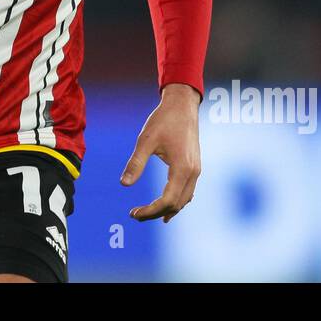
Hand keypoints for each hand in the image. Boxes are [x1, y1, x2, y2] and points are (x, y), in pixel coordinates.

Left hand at [122, 83, 201, 222]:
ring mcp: (196, 170)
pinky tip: (166, 205)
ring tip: (147, 214)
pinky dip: (177, 201)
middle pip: (176, 204)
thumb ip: (136, 163)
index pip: (167, 201)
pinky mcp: (195, 166)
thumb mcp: (146, 140)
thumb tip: (124, 184)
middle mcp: (193, 172)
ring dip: (166, 209)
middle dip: (156, 213)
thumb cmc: (164, 120)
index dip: (150, 211)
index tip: (133, 213)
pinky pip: (188, 191)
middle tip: (135, 215)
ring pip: (184, 200)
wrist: (183, 105)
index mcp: (182, 168)